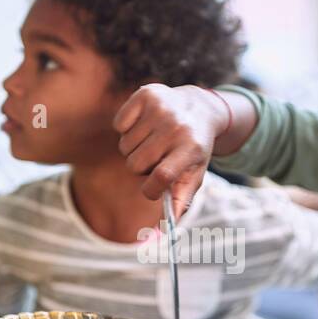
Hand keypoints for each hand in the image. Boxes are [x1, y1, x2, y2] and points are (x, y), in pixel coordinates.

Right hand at [113, 84, 228, 216]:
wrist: (199, 108)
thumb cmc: (193, 148)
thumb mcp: (194, 173)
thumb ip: (181, 199)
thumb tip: (169, 224)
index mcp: (190, 149)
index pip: (161, 177)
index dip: (150, 190)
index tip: (152, 189)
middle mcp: (176, 127)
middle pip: (136, 164)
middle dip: (142, 167)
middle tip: (157, 158)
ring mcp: (160, 109)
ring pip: (125, 147)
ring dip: (135, 148)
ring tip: (152, 140)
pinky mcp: (145, 94)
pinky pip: (119, 124)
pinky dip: (126, 128)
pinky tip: (144, 124)